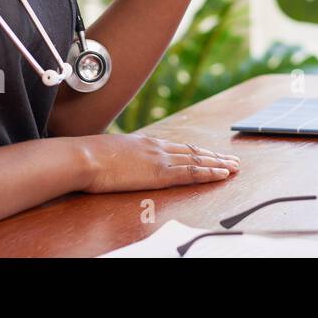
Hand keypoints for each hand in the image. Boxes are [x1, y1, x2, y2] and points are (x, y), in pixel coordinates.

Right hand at [76, 134, 240, 192]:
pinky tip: (222, 174)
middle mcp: (157, 147)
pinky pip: (191, 173)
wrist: (84, 157)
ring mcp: (160, 159)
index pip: (179, 147)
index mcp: (146, 142)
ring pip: (198, 160)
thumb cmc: (89, 158)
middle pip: (193, 151)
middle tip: (232, 160)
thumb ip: (123, 157)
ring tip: (234, 167)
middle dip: (214, 156)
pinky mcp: (159, 173)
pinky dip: (210, 173)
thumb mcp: (110, 153)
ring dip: (218, 164)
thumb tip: (122, 162)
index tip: (211, 154)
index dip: (197, 151)